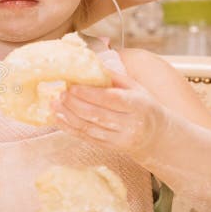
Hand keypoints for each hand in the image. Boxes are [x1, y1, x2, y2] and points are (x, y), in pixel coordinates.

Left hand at [49, 70, 169, 156]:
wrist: (156, 136)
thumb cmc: (144, 106)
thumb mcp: (137, 88)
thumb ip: (115, 77)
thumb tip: (92, 63)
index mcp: (139, 105)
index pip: (112, 99)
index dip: (90, 94)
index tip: (72, 86)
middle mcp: (131, 124)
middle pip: (97, 114)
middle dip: (75, 104)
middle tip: (60, 94)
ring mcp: (120, 139)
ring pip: (89, 128)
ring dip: (68, 116)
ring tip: (55, 104)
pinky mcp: (111, 148)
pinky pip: (87, 138)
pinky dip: (70, 128)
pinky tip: (59, 118)